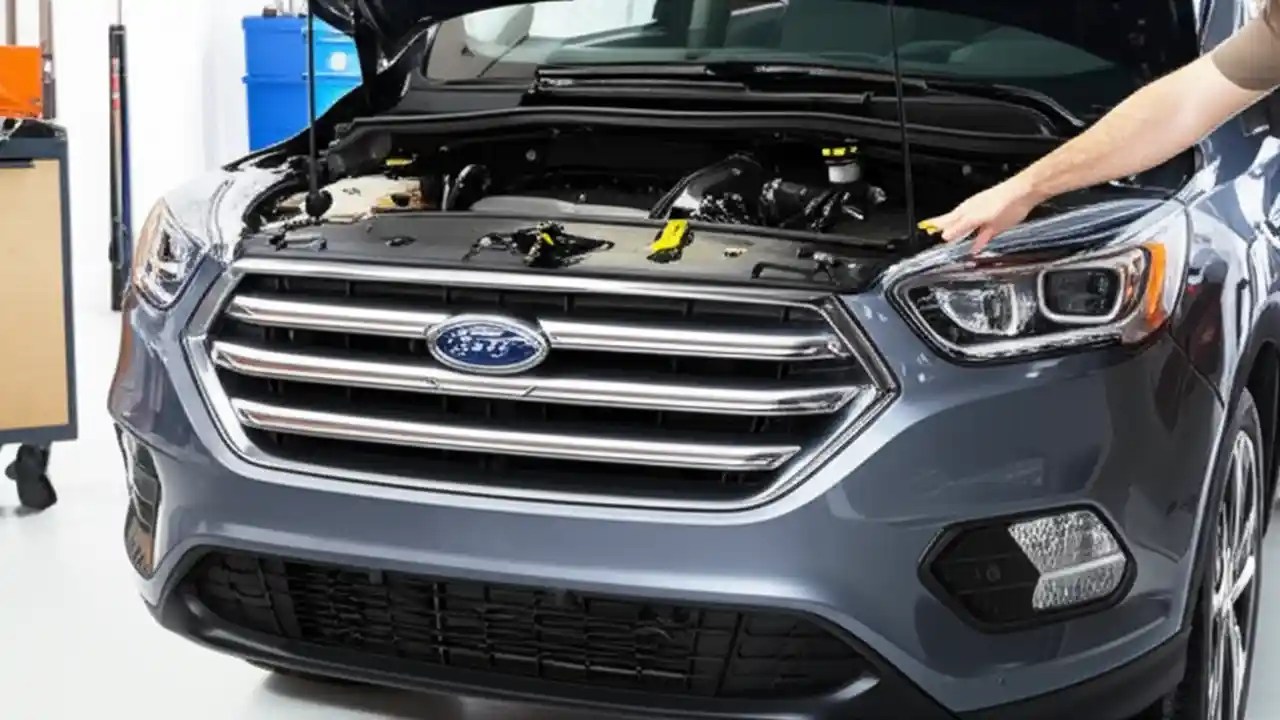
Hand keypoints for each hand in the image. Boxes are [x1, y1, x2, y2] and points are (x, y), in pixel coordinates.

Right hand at [923, 176, 1041, 252]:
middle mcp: (972, 215)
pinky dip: (978, 243)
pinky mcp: (995, 226)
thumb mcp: (976, 217)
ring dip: (961, 239)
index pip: (945, 220)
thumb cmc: (1000, 200)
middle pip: (955, 226)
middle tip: (937, 237)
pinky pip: (982, 237)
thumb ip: (961, 227)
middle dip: (947, 232)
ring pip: (968, 232)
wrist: (1022, 195)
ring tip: (954, 246)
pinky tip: (975, 249)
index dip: (935, 225)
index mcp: (965, 211)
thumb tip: (945, 235)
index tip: (925, 229)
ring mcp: (983, 220)